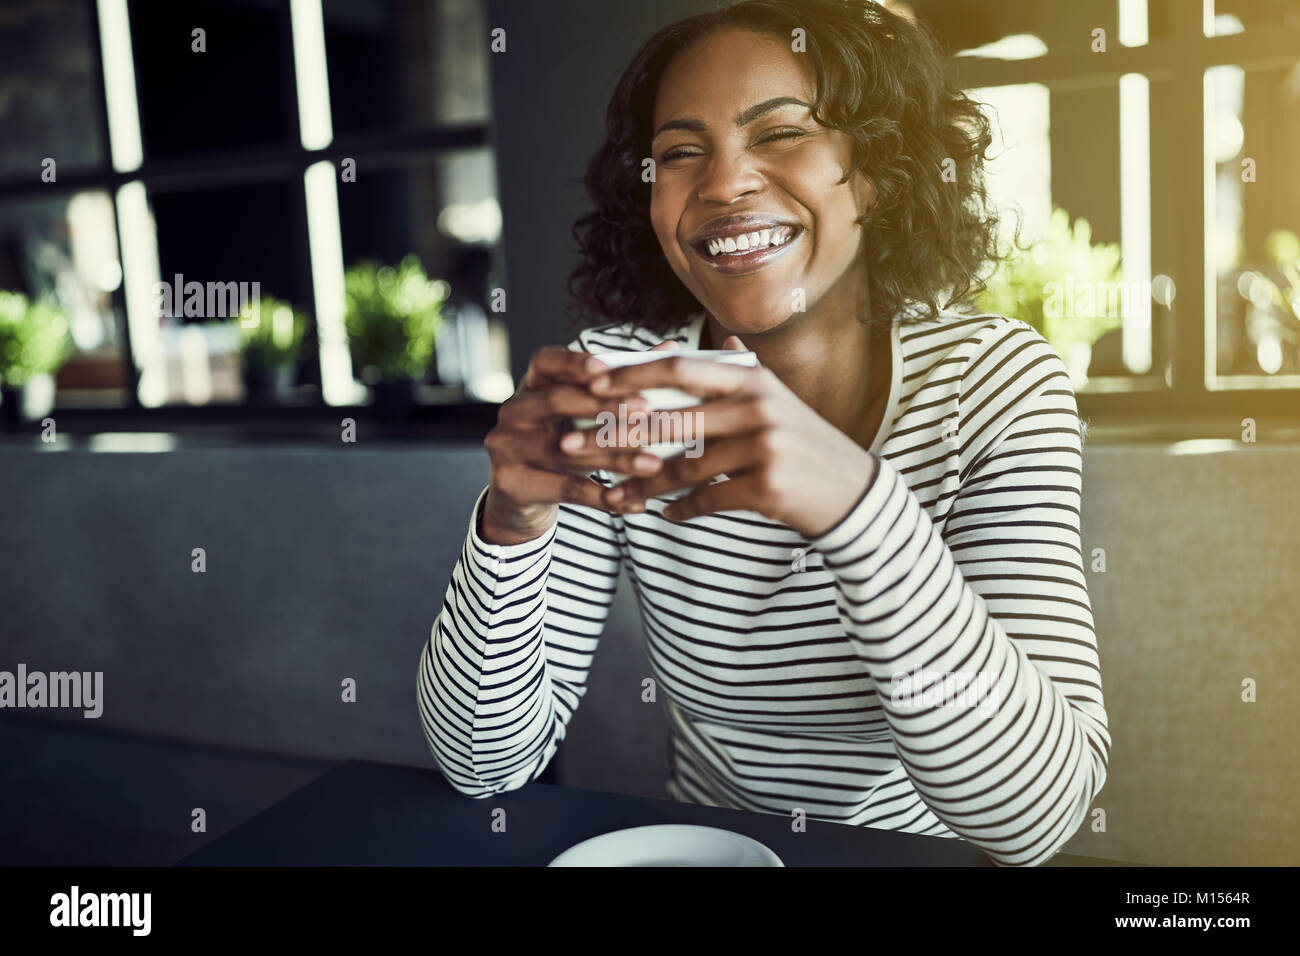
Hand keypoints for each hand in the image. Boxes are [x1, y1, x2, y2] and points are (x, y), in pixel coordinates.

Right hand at [479, 340, 679, 544]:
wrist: (518, 499)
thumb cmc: (562, 443)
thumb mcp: (582, 412)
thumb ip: (620, 382)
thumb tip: (670, 347)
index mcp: (530, 386)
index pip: (546, 362)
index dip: (574, 362)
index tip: (607, 367)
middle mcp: (513, 412)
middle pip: (556, 401)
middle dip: (604, 405)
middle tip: (646, 410)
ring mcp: (507, 448)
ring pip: (567, 450)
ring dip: (615, 457)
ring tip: (654, 464)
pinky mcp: (511, 483)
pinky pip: (565, 489)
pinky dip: (603, 497)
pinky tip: (634, 502)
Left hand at [560, 335, 877, 538]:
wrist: (852, 492)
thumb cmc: (806, 444)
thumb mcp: (780, 399)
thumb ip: (746, 370)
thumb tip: (722, 339)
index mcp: (751, 379)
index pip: (679, 368)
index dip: (631, 374)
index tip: (591, 384)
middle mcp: (756, 407)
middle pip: (668, 419)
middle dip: (614, 434)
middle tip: (573, 444)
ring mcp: (763, 447)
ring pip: (681, 466)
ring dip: (642, 485)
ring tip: (616, 495)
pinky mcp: (766, 487)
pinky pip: (706, 499)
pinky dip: (681, 508)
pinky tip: (664, 514)